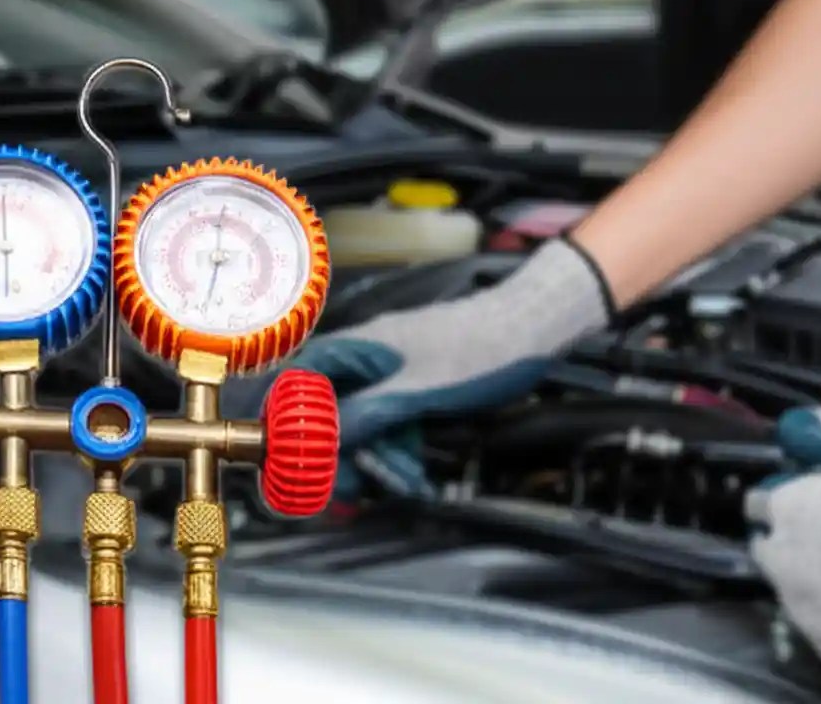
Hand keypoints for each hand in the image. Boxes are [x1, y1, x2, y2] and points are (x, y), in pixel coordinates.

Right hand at [291, 238, 611, 501]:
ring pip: (367, 422)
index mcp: (361, 347)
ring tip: (403, 483)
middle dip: (342, 453)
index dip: (288, 417)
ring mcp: (395, 371)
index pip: (302, 378)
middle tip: (349, 491)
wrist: (533, 329)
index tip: (287, 455)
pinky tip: (415, 474)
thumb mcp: (419, 391)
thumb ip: (368, 415)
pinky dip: (400, 449)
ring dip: (378, 458)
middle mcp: (371, 357)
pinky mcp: (417, 385)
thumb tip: (321, 440)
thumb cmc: (480, 351)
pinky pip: (393, 422)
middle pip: (333, 410)